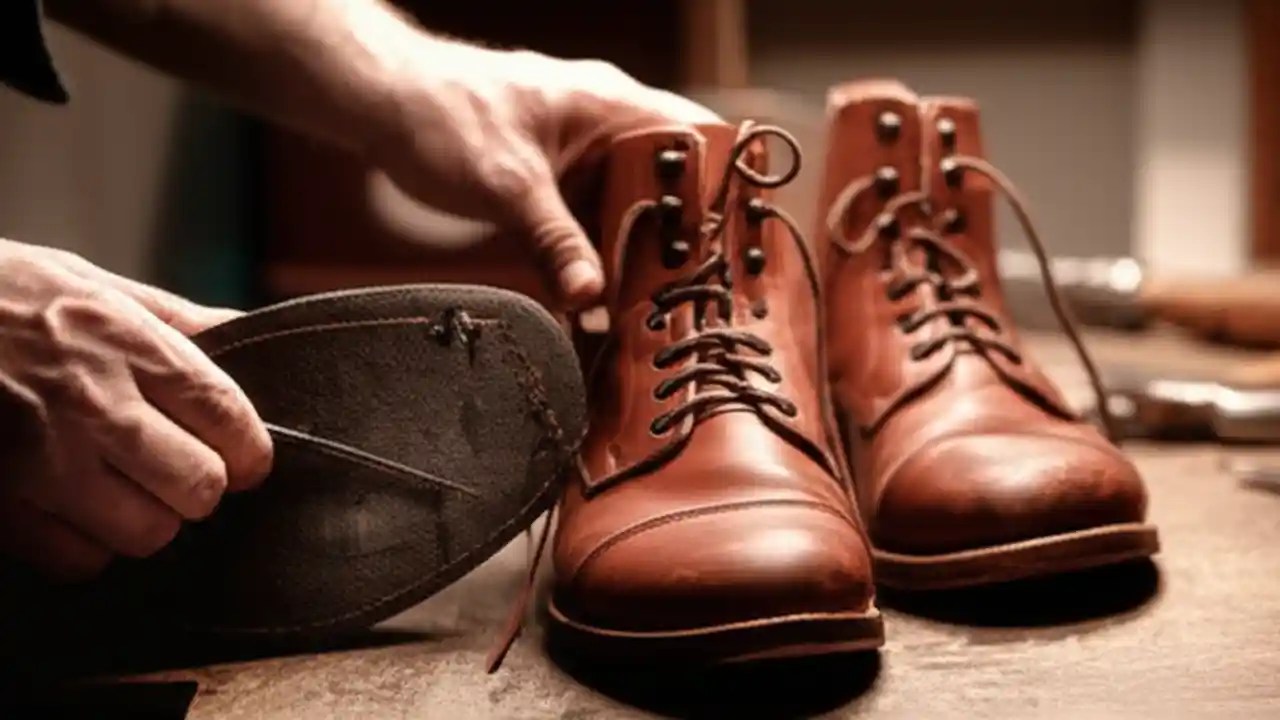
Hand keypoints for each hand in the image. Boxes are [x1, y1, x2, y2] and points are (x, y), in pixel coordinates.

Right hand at [0, 240, 273, 581]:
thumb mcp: (91, 285)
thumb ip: (174, 321)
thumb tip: (246, 333)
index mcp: (125, 344)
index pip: (231, 420)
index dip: (250, 449)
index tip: (242, 454)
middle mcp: (91, 405)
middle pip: (201, 488)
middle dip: (201, 485)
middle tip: (179, 469)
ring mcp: (40, 461)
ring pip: (148, 533)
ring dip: (147, 518)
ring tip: (124, 488)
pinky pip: (79, 560)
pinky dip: (87, 545)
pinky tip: (75, 509)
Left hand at [369, 41, 719, 309]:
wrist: (379, 104)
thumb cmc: (443, 117)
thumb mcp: (509, 189)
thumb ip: (556, 244)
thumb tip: (592, 297)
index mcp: (611, 106)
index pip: (695, 140)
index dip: (717, 191)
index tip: (726, 246)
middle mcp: (604, 128)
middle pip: (666, 188)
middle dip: (674, 242)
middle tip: (687, 296)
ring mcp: (578, 156)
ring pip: (626, 211)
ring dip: (631, 257)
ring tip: (646, 311)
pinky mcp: (551, 182)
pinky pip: (587, 223)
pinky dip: (591, 258)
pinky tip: (592, 305)